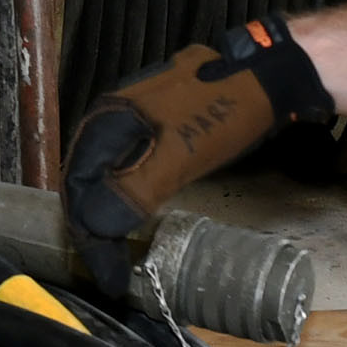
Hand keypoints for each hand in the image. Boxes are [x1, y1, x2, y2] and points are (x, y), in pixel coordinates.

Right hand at [61, 16, 339, 254]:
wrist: (266, 71)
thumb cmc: (223, 113)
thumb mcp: (180, 155)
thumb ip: (135, 189)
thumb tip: (94, 226)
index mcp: (108, 120)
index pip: (80, 186)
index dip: (88, 235)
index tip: (105, 275)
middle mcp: (111, 115)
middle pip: (86, 178)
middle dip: (91, 226)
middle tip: (107, 267)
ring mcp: (132, 115)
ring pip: (104, 170)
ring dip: (105, 210)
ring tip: (114, 248)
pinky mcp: (154, 120)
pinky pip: (124, 161)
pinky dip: (123, 192)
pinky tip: (132, 209)